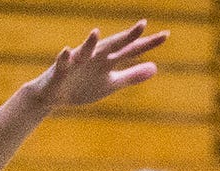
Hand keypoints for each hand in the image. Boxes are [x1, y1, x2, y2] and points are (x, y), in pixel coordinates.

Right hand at [22, 21, 166, 110]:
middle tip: (143, 24)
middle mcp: (95, 57)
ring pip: (85, 50)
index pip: (131, 50)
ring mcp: (77, 62)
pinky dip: (64, 57)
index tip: (166, 35)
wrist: (53, 95)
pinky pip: (62, 63)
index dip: (147, 44)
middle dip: (127, 36)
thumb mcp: (111, 83)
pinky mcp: (60, 71)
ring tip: (96, 32)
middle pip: (113, 45)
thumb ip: (132, 76)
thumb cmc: (83, 86)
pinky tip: (66, 51)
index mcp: (108, 61)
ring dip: (90, 42)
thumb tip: (155, 67)